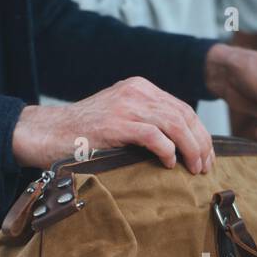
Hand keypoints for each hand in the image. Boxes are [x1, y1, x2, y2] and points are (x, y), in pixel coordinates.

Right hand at [10, 77, 212, 171]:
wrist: (49, 133)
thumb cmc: (85, 134)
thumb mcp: (121, 118)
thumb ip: (147, 122)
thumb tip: (180, 147)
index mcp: (140, 87)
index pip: (182, 108)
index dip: (200, 133)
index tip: (207, 155)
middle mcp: (136, 91)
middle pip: (184, 115)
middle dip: (201, 143)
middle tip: (205, 166)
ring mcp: (126, 105)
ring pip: (174, 124)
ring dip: (190, 149)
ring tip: (194, 168)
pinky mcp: (116, 123)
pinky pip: (153, 135)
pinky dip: (167, 151)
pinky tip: (169, 164)